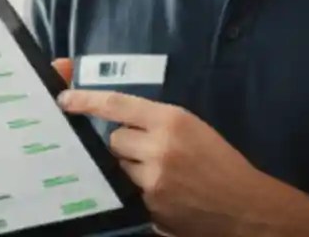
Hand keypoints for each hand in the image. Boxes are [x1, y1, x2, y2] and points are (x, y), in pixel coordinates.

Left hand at [59, 90, 308, 236]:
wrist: (244, 206)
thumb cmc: (220, 163)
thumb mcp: (192, 128)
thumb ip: (156, 122)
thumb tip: (117, 122)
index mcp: (172, 120)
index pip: (117, 105)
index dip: (85, 100)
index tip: (63, 100)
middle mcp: (159, 147)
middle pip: (113, 140)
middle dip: (124, 145)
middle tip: (150, 152)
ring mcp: (152, 181)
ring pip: (118, 167)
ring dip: (130, 169)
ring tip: (162, 174)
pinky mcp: (150, 208)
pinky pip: (127, 192)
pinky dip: (138, 191)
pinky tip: (164, 192)